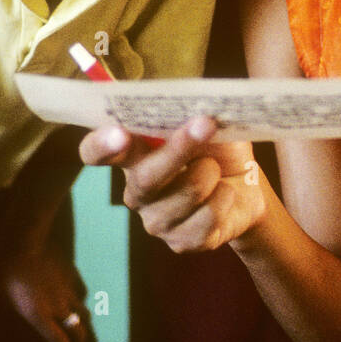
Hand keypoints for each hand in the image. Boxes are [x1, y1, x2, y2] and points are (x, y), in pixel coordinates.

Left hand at [0, 243, 88, 341]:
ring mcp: (67, 290)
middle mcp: (59, 307)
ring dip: (83, 324)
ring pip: (84, 313)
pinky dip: (80, 299)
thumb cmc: (4, 271)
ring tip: (80, 328)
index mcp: (40, 317)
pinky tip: (77, 298)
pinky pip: (82, 291)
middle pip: (78, 332)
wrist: (24, 240)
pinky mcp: (71, 274)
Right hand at [80, 116, 266, 252]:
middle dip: (178, 149)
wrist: (245, 186)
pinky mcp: (182, 242)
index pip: (95, 152)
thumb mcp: (204, 120)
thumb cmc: (216, 147)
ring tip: (217, 168)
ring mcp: (156, 220)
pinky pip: (207, 218)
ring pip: (186, 194)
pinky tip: (224, 194)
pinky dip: (225, 198)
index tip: (119, 133)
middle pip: (145, 177)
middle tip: (205, 124)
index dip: (101, 145)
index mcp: (131, 155)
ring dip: (211, 173)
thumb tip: (186, 100)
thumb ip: (185, 110)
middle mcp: (137, 191)